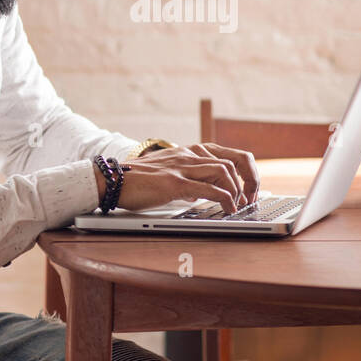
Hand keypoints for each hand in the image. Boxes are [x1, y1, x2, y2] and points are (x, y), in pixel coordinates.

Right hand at [113, 143, 260, 213]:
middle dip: (249, 182)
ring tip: (237, 207)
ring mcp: (182, 167)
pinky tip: (228, 209)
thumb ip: (185, 178)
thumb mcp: (166, 174)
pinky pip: (210, 189)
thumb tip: (200, 194)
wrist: (111, 180)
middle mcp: (188, 154)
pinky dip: (225, 199)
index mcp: (187, 151)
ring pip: (225, 172)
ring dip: (238, 191)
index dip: (245, 172)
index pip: (228, 154)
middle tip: (249, 200)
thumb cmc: (134, 180)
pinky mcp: (175, 183)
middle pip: (234, 161)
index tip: (248, 189)